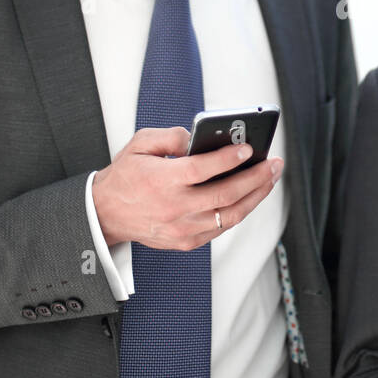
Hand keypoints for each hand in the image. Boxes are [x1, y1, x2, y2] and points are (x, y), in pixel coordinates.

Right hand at [92, 126, 281, 249]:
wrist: (105, 215)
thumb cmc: (124, 178)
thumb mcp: (139, 145)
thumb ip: (170, 136)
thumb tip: (198, 137)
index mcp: (161, 181)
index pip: (202, 169)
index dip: (229, 159)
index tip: (249, 149)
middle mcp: (174, 208)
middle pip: (225, 195)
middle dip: (255, 178)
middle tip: (273, 164)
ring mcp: (182, 228)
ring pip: (229, 216)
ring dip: (255, 196)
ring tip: (269, 179)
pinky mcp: (186, 242)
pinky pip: (221, 228)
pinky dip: (239, 211)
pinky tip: (250, 196)